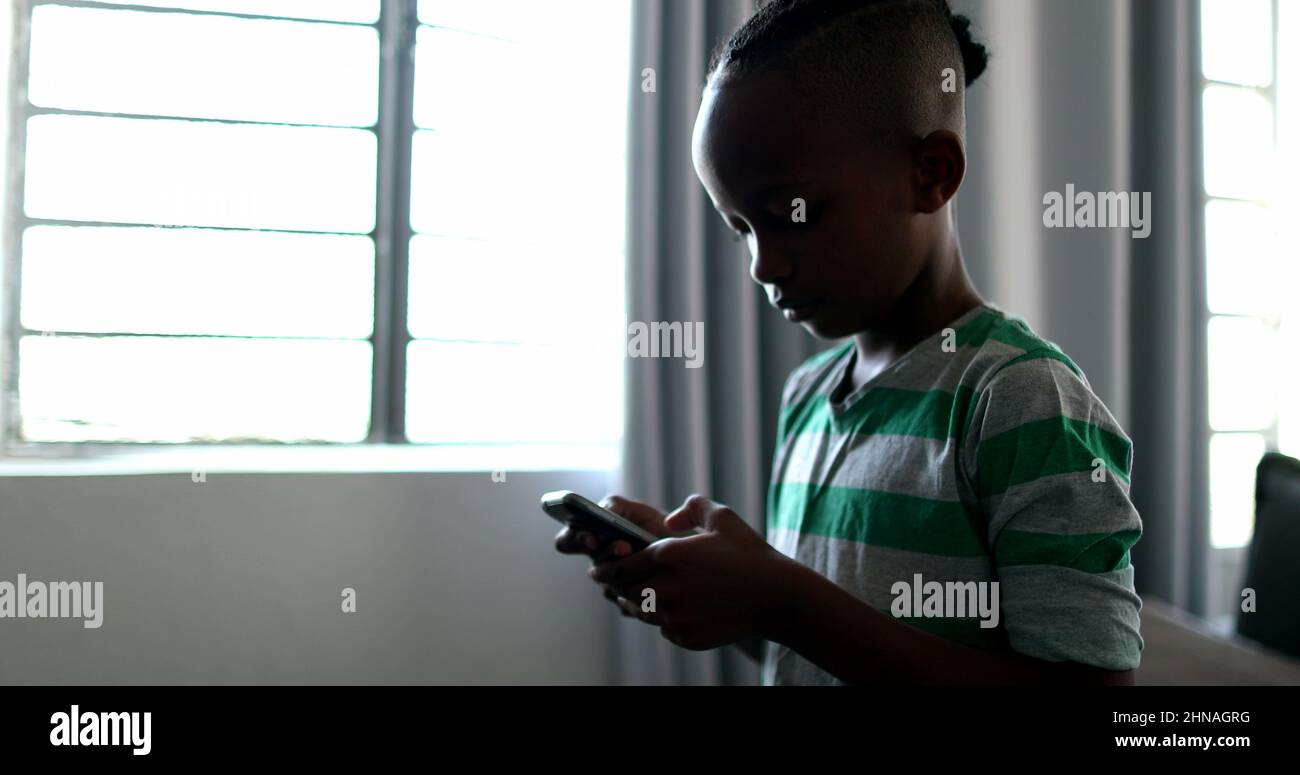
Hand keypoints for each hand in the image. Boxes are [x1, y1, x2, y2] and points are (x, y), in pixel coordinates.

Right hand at [554, 495, 676, 611]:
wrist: (686, 554)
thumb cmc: (657, 528)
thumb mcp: (638, 512)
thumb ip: (616, 506)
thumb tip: (603, 511)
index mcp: (592, 539)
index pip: (566, 542)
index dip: (574, 540)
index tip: (591, 536)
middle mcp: (598, 564)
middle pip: (592, 566)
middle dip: (607, 555)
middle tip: (624, 547)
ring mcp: (611, 585)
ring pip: (609, 585)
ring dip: (626, 573)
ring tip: (645, 560)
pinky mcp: (627, 604)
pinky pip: (626, 602)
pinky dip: (640, 589)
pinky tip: (655, 581)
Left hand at [590, 494, 795, 649]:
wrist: (776, 597)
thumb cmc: (750, 555)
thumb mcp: (722, 517)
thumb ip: (692, 507)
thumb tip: (670, 519)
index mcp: (666, 556)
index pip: (620, 566)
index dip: (606, 569)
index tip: (598, 571)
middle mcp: (664, 588)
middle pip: (625, 591)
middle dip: (617, 587)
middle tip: (613, 584)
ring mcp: (674, 616)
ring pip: (641, 612)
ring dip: (636, 604)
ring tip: (636, 598)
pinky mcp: (686, 636)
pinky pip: (664, 629)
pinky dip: (662, 620)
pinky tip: (668, 612)